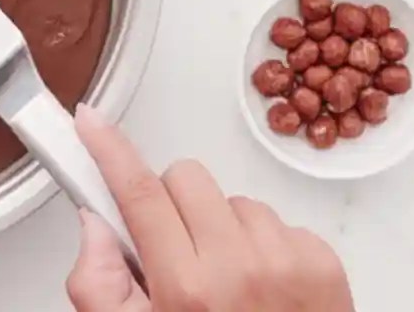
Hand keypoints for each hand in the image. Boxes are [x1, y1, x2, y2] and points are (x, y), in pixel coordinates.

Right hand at [65, 106, 354, 311]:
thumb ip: (98, 287)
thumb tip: (94, 227)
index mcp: (186, 289)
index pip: (138, 194)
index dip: (108, 150)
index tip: (90, 123)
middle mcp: (240, 267)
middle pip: (183, 179)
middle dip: (168, 204)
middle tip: (170, 251)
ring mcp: (286, 261)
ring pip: (230, 198)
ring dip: (218, 227)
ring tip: (223, 280)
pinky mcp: (322, 262)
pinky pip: (275, 220)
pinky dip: (261, 244)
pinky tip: (258, 286)